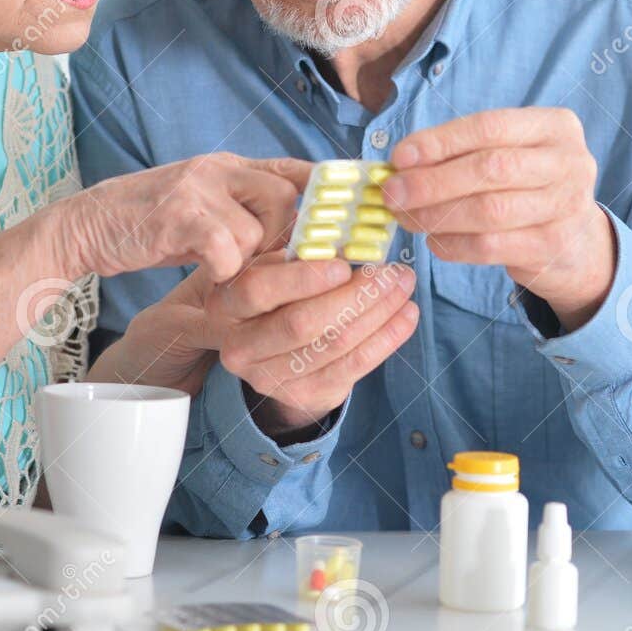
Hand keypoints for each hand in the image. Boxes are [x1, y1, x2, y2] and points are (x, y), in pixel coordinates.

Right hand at [54, 154, 310, 281]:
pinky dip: (224, 272)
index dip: (326, 190)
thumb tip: (295, 232)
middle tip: (270, 265)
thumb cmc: (148, 224)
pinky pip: (227, 250)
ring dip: (247, 263)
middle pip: (285, 196)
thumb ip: (241, 210)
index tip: (349, 214)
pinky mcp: (179, 216)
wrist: (86, 225)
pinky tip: (208, 277)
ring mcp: (197, 189)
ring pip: (256, 231)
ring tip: (227, 274)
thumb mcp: (201, 206)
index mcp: (228, 165)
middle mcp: (217, 169)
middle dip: (286, 238)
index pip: (293, 167)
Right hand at [205, 252, 418, 437]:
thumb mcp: (270, 266)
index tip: (344, 265)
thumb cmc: (275, 293)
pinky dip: (386, 339)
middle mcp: (238, 347)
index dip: (302, 278)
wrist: (266, 351)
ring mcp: (269, 378)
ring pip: (333, 345)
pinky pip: (353, 367)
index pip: (258, 290)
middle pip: (301, 323)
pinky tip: (406, 316)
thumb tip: (345, 235)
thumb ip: (296, 253)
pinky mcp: (302, 395)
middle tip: (392, 272)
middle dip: (355, 295)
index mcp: (226, 305)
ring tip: (404, 287)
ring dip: (379, 314)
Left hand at [385, 107, 615, 329]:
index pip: (489, 126)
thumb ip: (462, 152)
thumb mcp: (507, 155)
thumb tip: (401, 163)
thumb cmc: (527, 186)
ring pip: (489, 211)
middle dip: (432, 181)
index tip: (399, 157)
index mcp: (555, 126)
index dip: (440, 142)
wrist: (576, 242)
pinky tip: (433, 240)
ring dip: (436, 215)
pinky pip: (489, 247)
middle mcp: (569, 162)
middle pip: (490, 168)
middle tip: (392, 193)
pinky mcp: (553, 247)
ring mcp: (566, 206)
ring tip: (406, 217)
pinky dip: (452, 244)